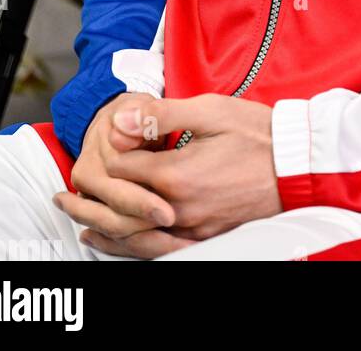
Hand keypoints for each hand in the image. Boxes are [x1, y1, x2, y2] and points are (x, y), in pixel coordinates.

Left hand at [62, 94, 281, 258]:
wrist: (298, 163)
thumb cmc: (258, 133)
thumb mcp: (210, 110)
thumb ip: (160, 115)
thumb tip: (119, 119)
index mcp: (177, 176)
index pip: (121, 173)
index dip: (107, 155)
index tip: (104, 140)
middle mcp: (180, 210)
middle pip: (118, 214)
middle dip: (88, 204)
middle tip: (62, 197)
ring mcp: (193, 229)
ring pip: (135, 239)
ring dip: (102, 232)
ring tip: (79, 223)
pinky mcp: (206, 239)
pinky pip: (160, 251)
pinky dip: (132, 249)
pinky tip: (120, 244)